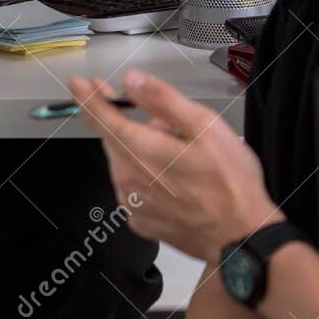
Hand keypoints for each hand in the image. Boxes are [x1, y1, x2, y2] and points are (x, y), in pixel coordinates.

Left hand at [69, 69, 280, 262]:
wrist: (241, 237)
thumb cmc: (229, 183)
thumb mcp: (203, 125)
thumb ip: (162, 99)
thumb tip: (131, 80)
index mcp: (139, 149)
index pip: (99, 116)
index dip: (86, 95)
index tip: (76, 82)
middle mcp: (126, 178)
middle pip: (114, 138)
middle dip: (135, 124)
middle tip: (172, 126)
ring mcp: (131, 203)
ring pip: (126, 163)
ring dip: (144, 151)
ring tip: (183, 156)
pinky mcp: (141, 221)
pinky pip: (135, 188)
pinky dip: (148, 177)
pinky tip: (178, 181)